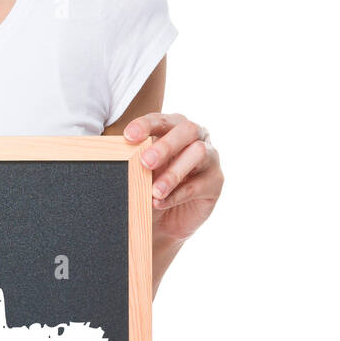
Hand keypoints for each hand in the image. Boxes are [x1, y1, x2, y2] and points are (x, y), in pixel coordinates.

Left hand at [123, 112, 223, 241]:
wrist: (164, 220)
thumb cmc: (150, 186)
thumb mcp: (139, 172)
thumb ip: (135, 161)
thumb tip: (124, 157)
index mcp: (173, 127)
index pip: (161, 120)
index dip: (146, 125)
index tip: (129, 136)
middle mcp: (196, 137)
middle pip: (187, 130)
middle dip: (165, 145)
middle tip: (145, 162)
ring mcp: (210, 157)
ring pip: (199, 153)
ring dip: (174, 173)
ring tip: (155, 191)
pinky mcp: (216, 181)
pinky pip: (199, 184)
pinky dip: (177, 195)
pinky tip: (160, 203)